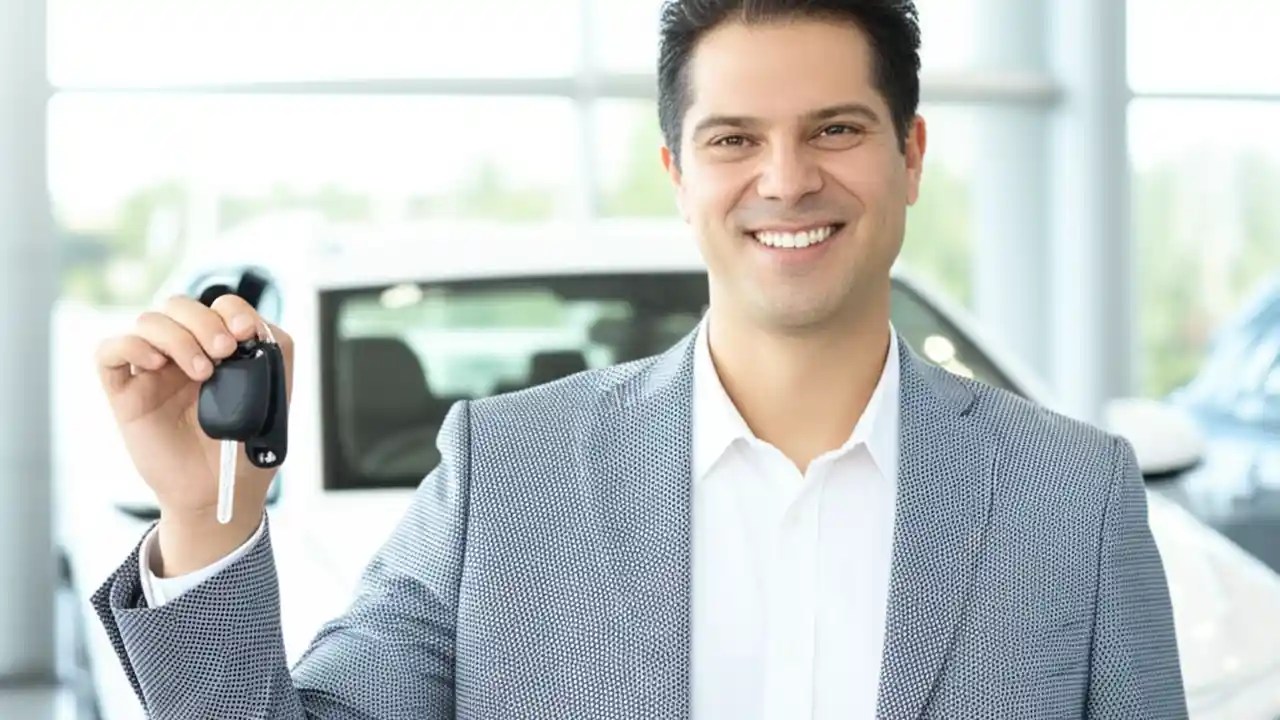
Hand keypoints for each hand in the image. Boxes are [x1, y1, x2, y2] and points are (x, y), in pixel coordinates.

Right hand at [95, 294, 293, 574]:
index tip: (245, 333)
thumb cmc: (245, 449)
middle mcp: (183, 354)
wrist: (220, 494)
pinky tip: (156, 364)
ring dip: (177, 336)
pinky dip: (130, 346)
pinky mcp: (125, 393)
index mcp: (219, 350)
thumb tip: (256, 326)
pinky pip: (109, 352)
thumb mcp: (273, 398)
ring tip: (202, 372)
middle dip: (204, 320)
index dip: (230, 309)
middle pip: (179, 305)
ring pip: (148, 321)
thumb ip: (273, 357)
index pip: (217, 306)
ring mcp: (153, 371)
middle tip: (225, 351)